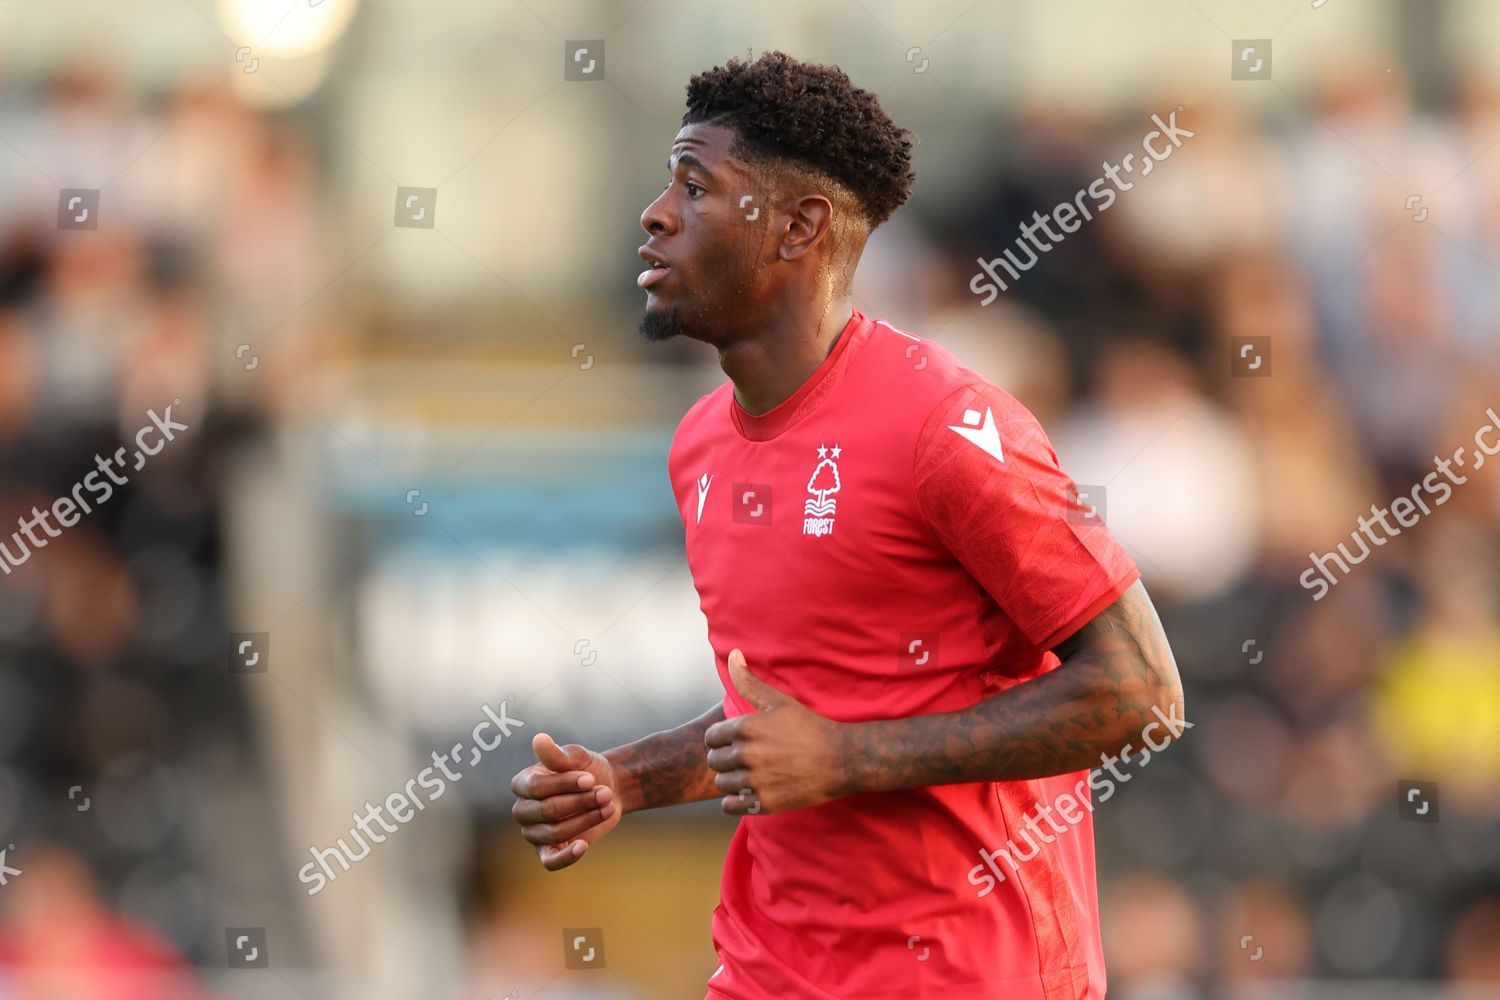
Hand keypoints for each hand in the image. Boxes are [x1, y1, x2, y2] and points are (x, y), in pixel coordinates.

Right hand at [510, 733, 620, 869]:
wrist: (609, 788)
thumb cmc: (588, 770)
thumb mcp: (576, 757)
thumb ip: (557, 754)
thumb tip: (539, 739)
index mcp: (522, 784)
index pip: (535, 787)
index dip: (564, 784)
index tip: (590, 779)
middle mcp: (523, 810)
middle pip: (547, 811)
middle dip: (580, 802)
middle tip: (605, 792)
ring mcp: (533, 833)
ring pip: (554, 833)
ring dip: (585, 820)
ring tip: (606, 806)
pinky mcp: (549, 852)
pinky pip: (550, 862)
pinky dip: (566, 857)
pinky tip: (583, 846)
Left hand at [705, 649, 847, 815]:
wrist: (841, 759)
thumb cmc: (810, 727)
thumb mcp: (779, 701)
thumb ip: (749, 681)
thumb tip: (733, 654)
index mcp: (746, 729)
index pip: (710, 737)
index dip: (721, 739)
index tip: (735, 741)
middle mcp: (746, 755)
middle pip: (714, 761)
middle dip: (725, 759)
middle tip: (744, 758)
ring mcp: (755, 781)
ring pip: (721, 784)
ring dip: (731, 780)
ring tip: (748, 775)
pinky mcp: (764, 803)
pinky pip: (730, 806)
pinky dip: (736, 801)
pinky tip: (750, 792)